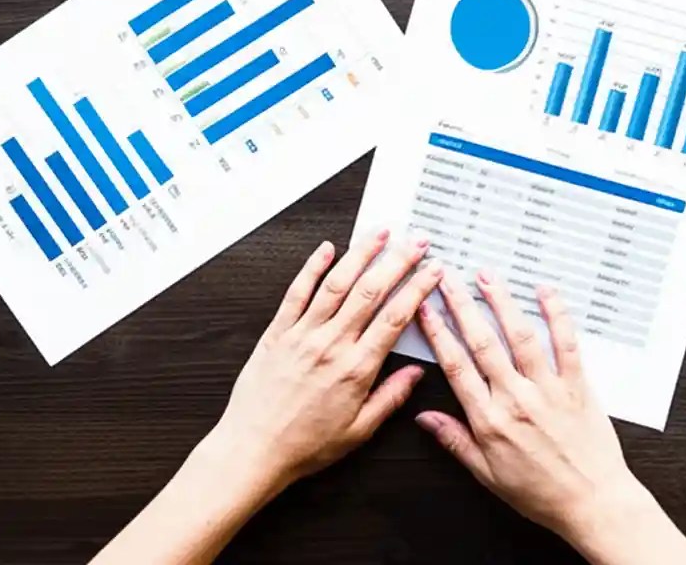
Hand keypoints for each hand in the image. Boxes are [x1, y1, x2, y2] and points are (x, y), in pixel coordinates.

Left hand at [204, 230, 443, 505]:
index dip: (417, 288)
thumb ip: (391, 398)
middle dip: (397, 261)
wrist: (253, 451)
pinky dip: (312, 267)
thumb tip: (417, 373)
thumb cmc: (305, 446)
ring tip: (380, 234)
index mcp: (356, 369)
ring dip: (360, 254)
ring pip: (336, 284)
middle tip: (416, 241)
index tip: (433, 270)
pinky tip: (326, 248)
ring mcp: (302, 335)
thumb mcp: (359, 431)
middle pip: (370, 291)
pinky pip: (296, 293)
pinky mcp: (277, 333)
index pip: (395, 317)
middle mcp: (330, 345)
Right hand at [414, 270, 685, 564]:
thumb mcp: (487, 475)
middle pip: (482, 343)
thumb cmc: (540, 494)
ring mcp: (548, 390)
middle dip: (461, 306)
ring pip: (520, 336)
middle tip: (448, 277)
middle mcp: (516, 400)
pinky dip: (556, 315)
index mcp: (489, 421)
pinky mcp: (577, 386)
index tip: (424, 308)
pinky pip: (566, 344)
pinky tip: (545, 292)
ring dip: (502, 302)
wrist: (592, 503)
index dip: (437, 334)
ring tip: (487, 276)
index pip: (455, 367)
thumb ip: (455, 441)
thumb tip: (423, 418)